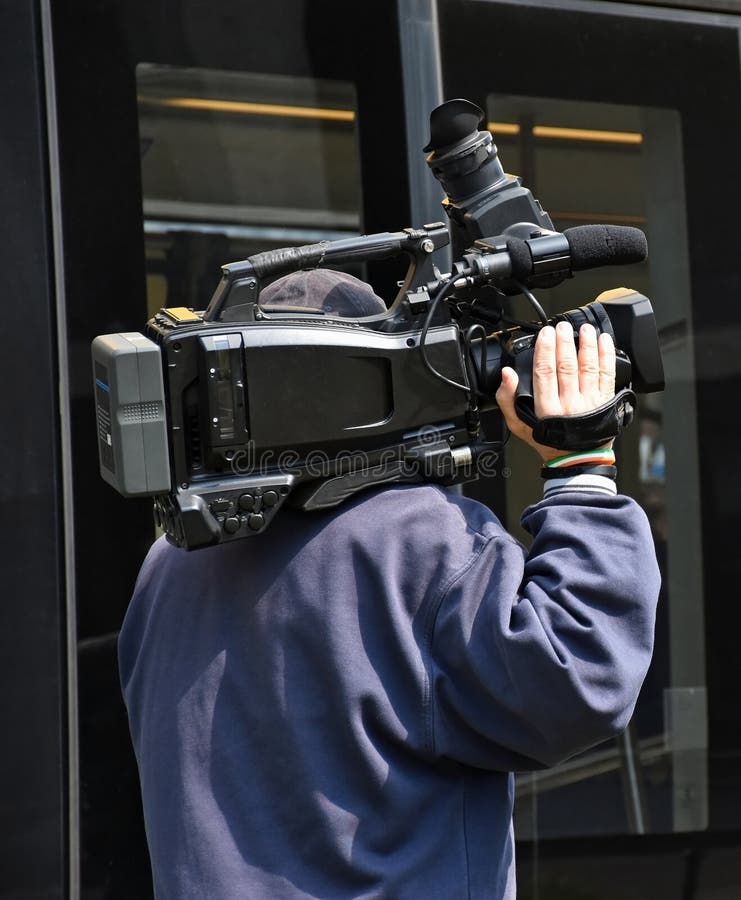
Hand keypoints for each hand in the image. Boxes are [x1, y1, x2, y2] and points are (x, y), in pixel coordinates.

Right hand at [495, 321, 615, 462]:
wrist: (576, 461)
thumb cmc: (547, 441)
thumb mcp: (518, 425)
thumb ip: (507, 399)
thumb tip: (506, 374)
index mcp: (546, 408)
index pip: (544, 372)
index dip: (545, 350)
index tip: (545, 334)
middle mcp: (569, 404)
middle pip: (566, 365)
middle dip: (564, 342)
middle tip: (562, 327)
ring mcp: (589, 402)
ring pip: (588, 367)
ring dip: (586, 345)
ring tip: (583, 329)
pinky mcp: (605, 402)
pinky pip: (607, 375)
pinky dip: (606, 356)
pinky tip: (603, 342)